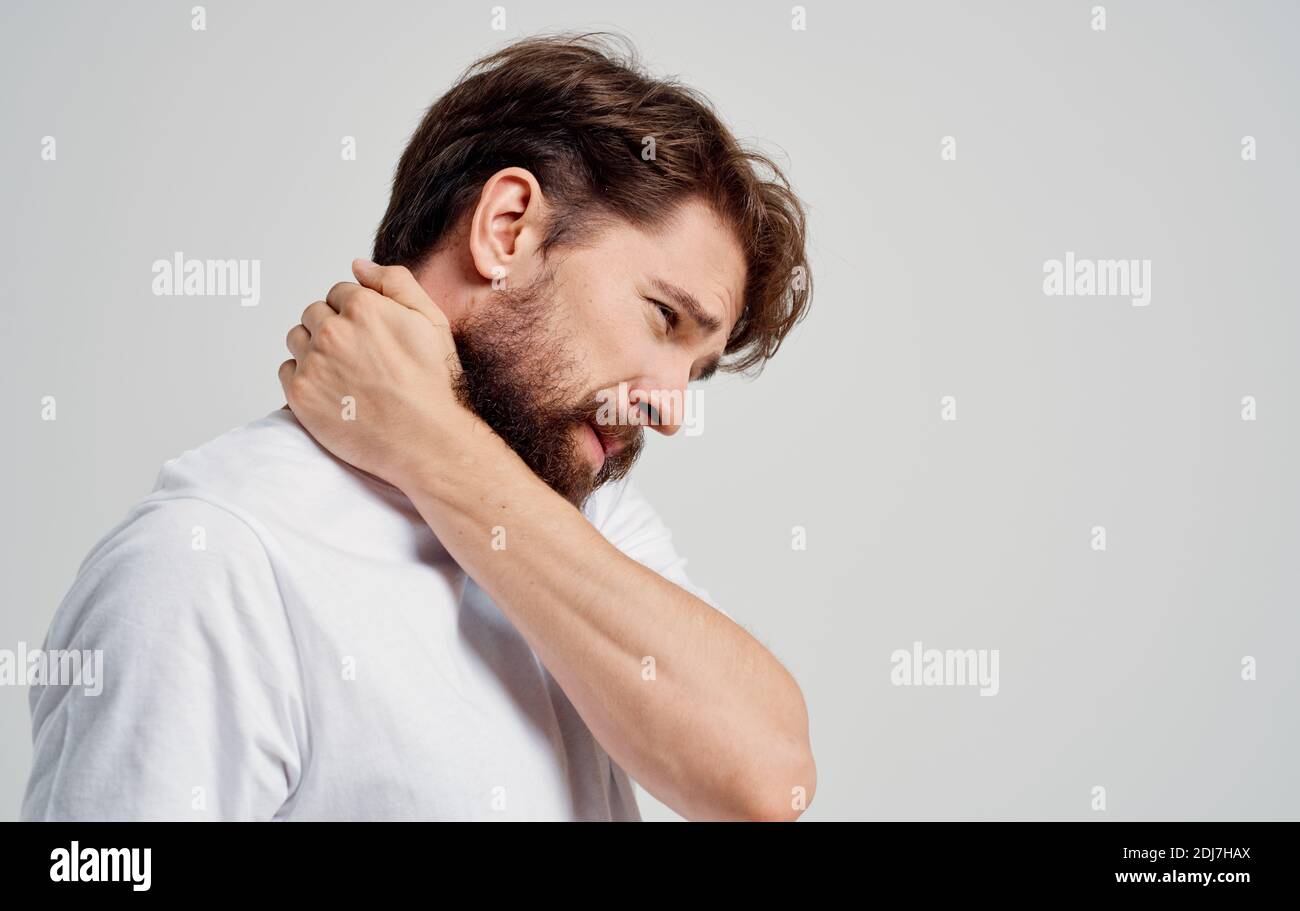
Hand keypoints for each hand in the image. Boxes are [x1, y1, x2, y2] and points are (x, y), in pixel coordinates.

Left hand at [279, 259, 476, 491]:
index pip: (340, 293)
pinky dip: (303, 377)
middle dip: (332, 328)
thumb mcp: (431, 321)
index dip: (357, 314)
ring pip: (297, 339)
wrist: (427, 441)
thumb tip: (357, 264)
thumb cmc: (434, 384)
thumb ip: (395, 282)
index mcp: (363, 306)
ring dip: (314, 349)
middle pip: (314, 313)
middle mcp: (332, 330)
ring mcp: (313, 363)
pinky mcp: (299, 394)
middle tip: (359, 358)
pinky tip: (332, 392)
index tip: (372, 338)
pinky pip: (286, 370)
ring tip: (344, 374)